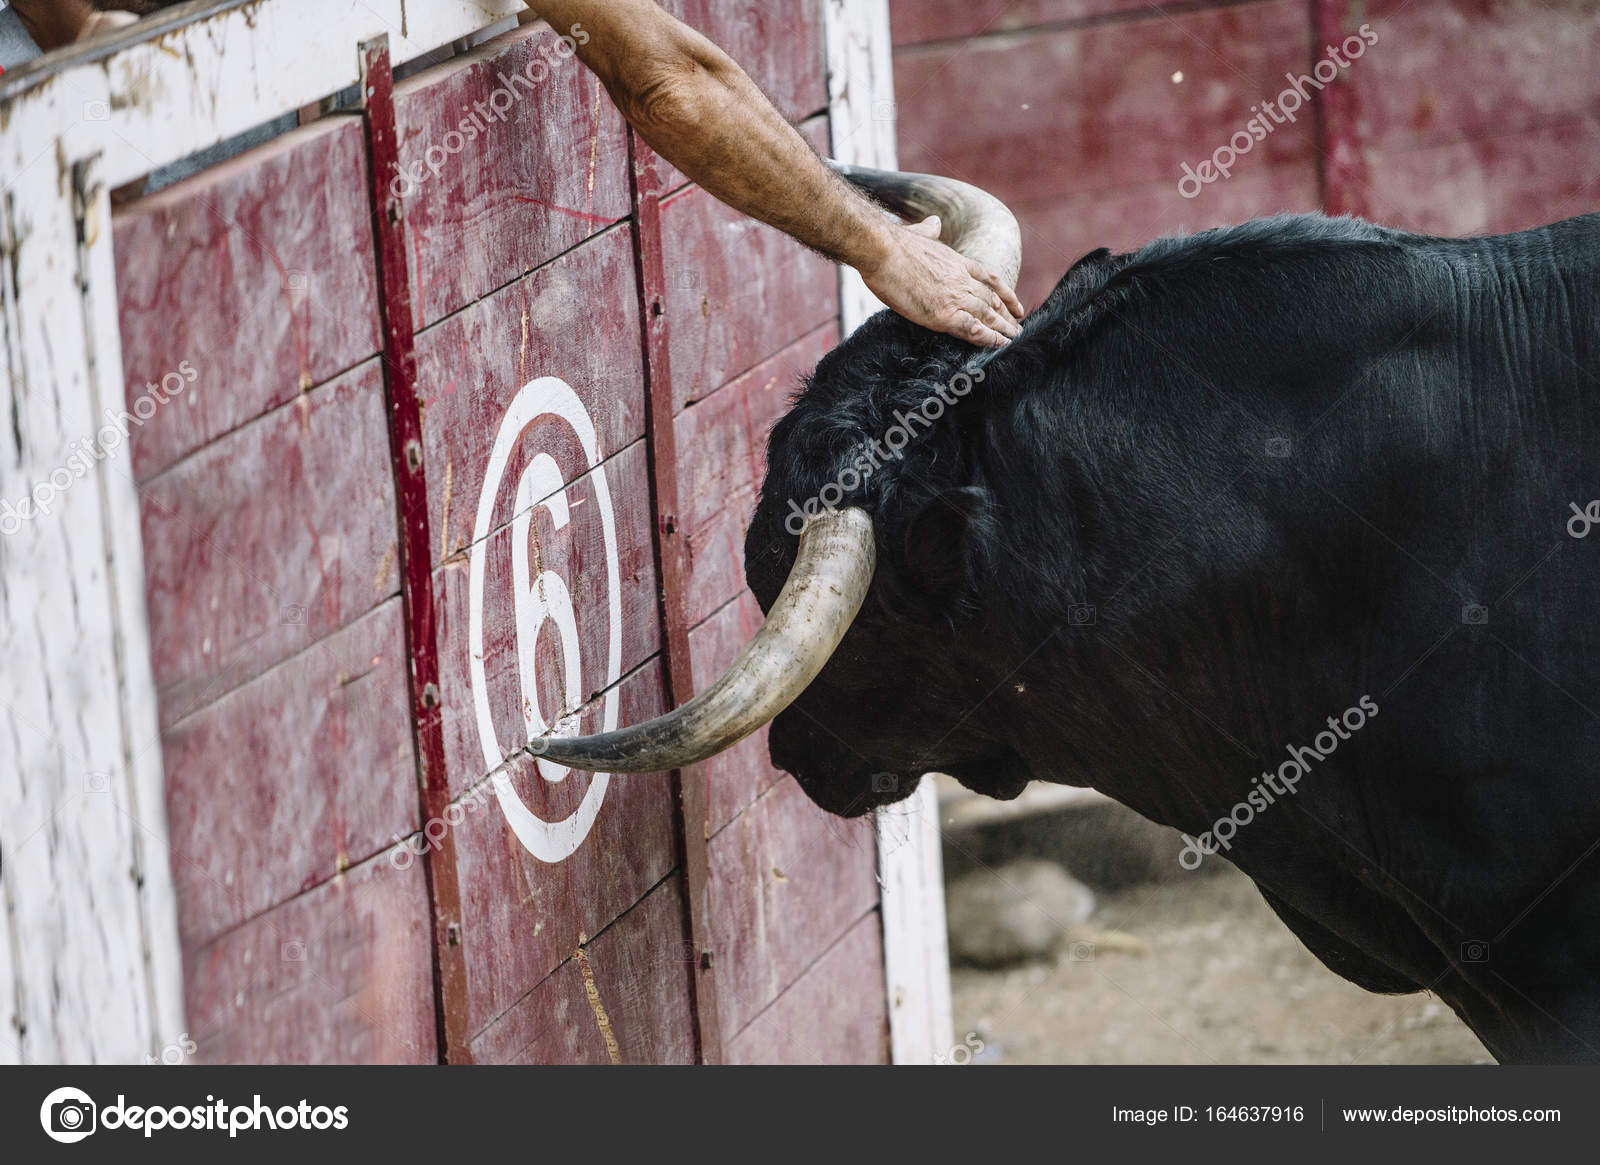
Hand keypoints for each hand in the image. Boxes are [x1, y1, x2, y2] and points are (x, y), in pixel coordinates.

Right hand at [859, 216, 1024, 346]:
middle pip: (991, 298)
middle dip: (1006, 314)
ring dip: (1003, 328)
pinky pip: (973, 329)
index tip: (1014, 302)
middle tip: (1017, 327)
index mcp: (956, 262)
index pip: (989, 278)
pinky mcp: (942, 314)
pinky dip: (989, 338)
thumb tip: (933, 222)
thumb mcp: (917, 232)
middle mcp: (960, 279)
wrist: (881, 250)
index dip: (1004, 292)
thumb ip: (928, 230)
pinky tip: (999, 344)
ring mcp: (954, 297)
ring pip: (987, 314)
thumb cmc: (892, 243)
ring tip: (1014, 338)